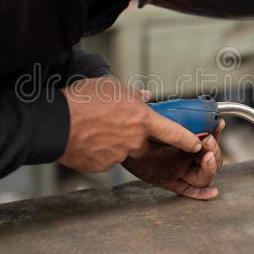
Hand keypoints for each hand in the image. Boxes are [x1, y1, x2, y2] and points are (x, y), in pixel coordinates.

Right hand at [57, 78, 201, 172]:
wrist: (55, 123)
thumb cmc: (81, 101)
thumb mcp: (111, 87)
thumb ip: (132, 95)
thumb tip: (144, 97)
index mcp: (141, 119)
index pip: (173, 132)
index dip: (188, 138)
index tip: (198, 142)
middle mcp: (134, 140)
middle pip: (143, 141)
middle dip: (132, 134)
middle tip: (112, 122)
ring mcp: (119, 155)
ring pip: (123, 150)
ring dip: (113, 142)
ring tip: (93, 128)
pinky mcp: (103, 166)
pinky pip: (106, 159)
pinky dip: (99, 151)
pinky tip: (86, 139)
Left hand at [123, 121, 224, 200]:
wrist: (120, 142)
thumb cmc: (137, 130)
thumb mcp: (155, 120)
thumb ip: (167, 115)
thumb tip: (165, 104)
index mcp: (186, 140)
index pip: (209, 140)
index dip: (215, 135)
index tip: (215, 126)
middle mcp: (185, 155)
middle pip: (211, 160)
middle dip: (215, 152)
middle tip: (208, 142)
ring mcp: (179, 169)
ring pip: (203, 175)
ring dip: (210, 167)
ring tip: (208, 158)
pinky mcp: (170, 181)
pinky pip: (188, 190)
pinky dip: (201, 193)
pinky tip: (212, 192)